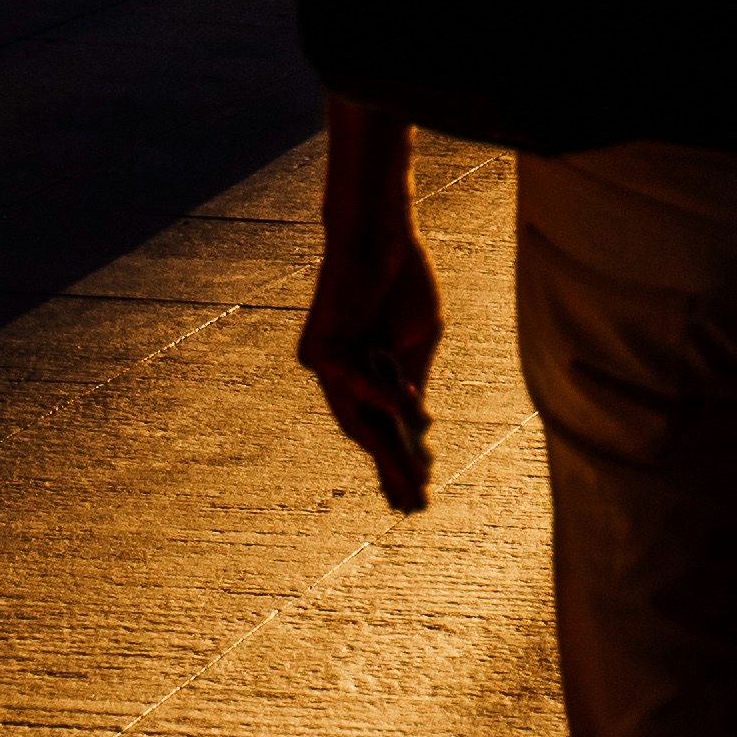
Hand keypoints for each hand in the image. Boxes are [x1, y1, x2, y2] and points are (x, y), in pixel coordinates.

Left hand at [299, 217, 441, 512]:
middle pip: (366, 434)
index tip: (418, 494)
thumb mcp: (419, 339)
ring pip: (355, 418)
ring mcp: (327, 365)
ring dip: (385, 447)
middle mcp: (339, 377)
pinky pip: (351, 381)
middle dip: (392, 469)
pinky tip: (407, 407)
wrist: (380, 233)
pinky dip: (379, 395)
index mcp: (366, 376)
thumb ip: (413, 380)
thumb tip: (419, 426)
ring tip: (415, 476)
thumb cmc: (403, 281)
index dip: (399, 462)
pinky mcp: (317, 349)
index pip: (381, 429)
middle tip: (414, 503)